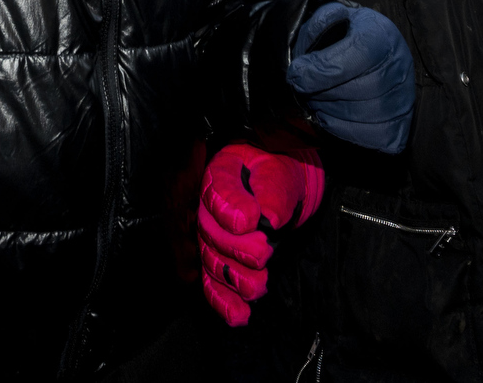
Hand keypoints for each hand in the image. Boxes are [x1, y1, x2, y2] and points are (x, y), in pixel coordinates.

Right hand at [197, 138, 323, 326]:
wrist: (278, 183)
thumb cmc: (277, 169)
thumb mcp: (280, 168)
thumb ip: (273, 188)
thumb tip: (269, 218)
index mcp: (217, 169)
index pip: (215, 189)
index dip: (229, 208)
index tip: (251, 222)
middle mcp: (201, 201)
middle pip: (207, 230)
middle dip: (234, 248)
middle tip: (263, 254)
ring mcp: (203, 232)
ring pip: (208, 259)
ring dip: (231, 277)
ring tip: (257, 286)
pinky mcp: (212, 257)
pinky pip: (208, 281)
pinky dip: (222, 299)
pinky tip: (238, 314)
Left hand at [285, 1, 414, 152]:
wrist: (372, 49)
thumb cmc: (345, 34)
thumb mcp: (330, 17)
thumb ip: (316, 30)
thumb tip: (303, 68)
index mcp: (381, 34)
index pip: (358, 55)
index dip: (322, 71)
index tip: (296, 75)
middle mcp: (399, 65)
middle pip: (363, 88)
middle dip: (323, 93)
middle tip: (304, 90)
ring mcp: (404, 96)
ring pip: (367, 114)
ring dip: (330, 112)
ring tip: (316, 101)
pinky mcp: (402, 122)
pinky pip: (376, 135)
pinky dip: (345, 130)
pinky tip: (329, 116)